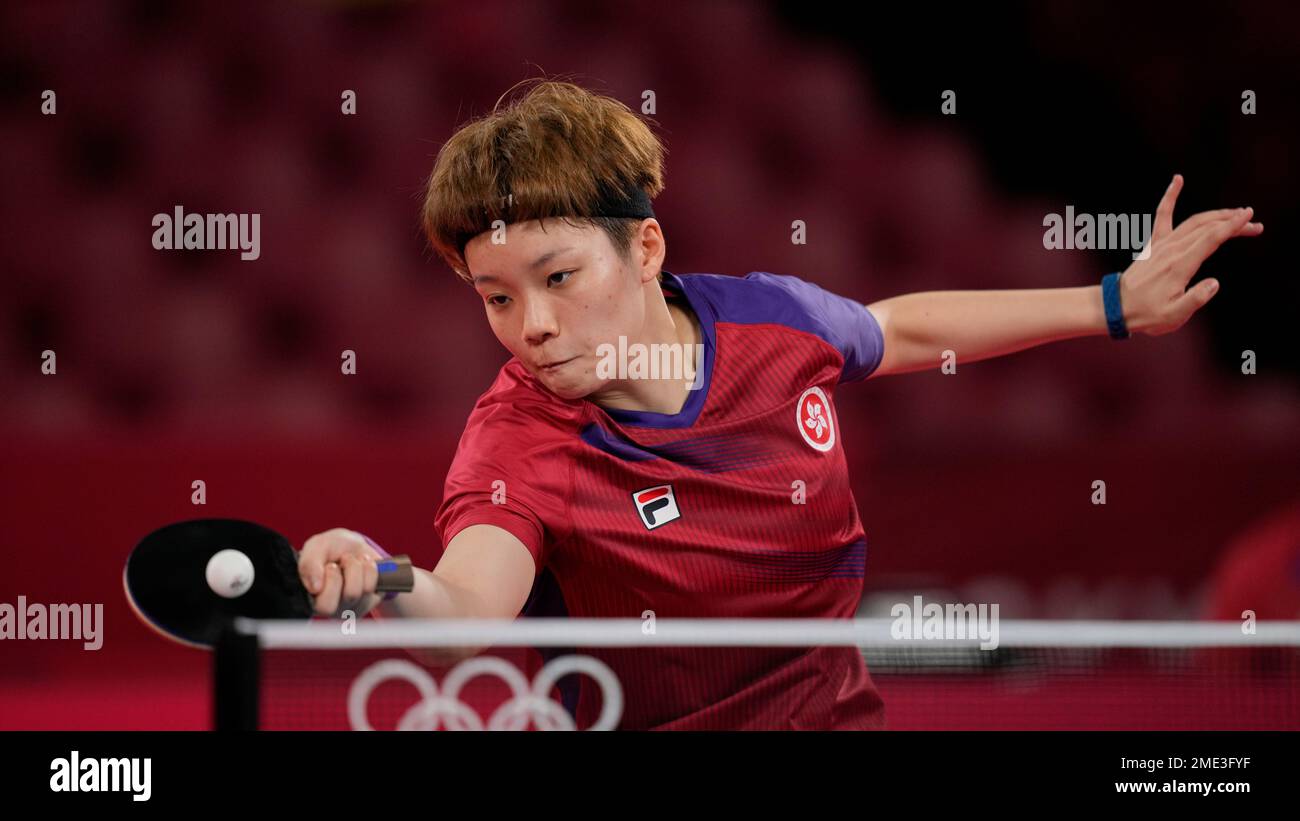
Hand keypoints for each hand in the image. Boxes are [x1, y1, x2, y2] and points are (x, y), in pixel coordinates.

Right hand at [297, 528, 384, 618]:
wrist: (349, 545)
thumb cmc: (328, 550)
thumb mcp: (314, 548)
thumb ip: (309, 565)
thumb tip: (314, 588)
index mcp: (315, 601)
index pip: (325, 606)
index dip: (330, 581)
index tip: (329, 565)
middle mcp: (335, 608)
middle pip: (350, 596)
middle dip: (349, 571)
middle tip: (341, 561)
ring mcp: (355, 606)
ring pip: (365, 588)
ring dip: (358, 566)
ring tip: (350, 560)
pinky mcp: (372, 600)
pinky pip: (377, 584)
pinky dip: (370, 567)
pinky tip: (361, 565)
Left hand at [1119, 174, 1262, 335]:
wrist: (1116, 307)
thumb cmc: (1146, 314)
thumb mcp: (1174, 315)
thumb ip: (1195, 299)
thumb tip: (1214, 283)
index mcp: (1179, 266)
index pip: (1211, 240)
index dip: (1232, 227)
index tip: (1250, 218)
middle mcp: (1171, 250)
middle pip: (1208, 228)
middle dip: (1233, 223)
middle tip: (1255, 225)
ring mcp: (1162, 244)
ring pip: (1194, 222)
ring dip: (1217, 216)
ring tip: (1238, 214)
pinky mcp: (1154, 243)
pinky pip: (1163, 214)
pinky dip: (1171, 197)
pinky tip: (1178, 179)